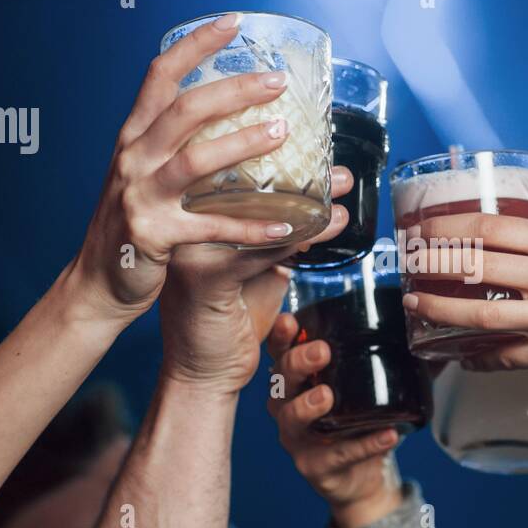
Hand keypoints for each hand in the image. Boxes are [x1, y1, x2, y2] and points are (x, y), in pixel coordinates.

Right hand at [64, 15, 309, 327]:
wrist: (97, 282)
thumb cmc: (130, 225)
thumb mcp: (140, 172)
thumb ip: (169, 142)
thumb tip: (220, 108)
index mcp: (133, 137)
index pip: (160, 75)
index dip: (195, 44)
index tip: (232, 22)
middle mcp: (133, 159)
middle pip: (184, 110)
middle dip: (234, 90)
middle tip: (278, 81)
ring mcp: (141, 196)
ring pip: (196, 160)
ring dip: (244, 144)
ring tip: (283, 135)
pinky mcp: (154, 236)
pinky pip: (211, 228)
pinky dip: (251, 227)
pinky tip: (286, 225)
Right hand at [158, 169, 353, 394]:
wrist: (200, 373)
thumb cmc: (227, 316)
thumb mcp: (251, 267)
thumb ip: (273, 236)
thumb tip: (316, 205)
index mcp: (190, 215)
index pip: (234, 174)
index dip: (278, 162)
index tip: (319, 154)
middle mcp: (184, 225)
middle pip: (244, 186)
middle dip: (300, 177)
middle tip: (341, 175)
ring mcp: (189, 249)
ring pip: (255, 215)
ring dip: (308, 208)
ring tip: (343, 203)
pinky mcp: (204, 277)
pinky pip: (256, 251)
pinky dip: (293, 240)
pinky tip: (320, 233)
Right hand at [265, 313, 402, 527]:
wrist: (364, 477)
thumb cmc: (358, 423)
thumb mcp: (364, 390)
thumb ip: (384, 360)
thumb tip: (423, 332)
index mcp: (296, 382)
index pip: (280, 353)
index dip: (280, 336)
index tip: (289, 320)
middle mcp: (287, 408)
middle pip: (281, 382)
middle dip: (297, 363)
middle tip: (322, 352)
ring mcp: (297, 440)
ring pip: (292, 420)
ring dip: (308, 406)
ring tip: (327, 395)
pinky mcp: (315, 467)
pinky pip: (338, 455)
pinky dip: (364, 445)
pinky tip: (388, 435)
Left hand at [401, 214, 527, 384]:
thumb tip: (501, 243)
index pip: (489, 226)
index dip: (447, 227)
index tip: (423, 228)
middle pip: (474, 264)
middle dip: (431, 263)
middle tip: (407, 264)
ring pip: (478, 312)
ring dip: (438, 309)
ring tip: (415, 304)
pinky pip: (503, 355)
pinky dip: (475, 356)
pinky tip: (458, 354)